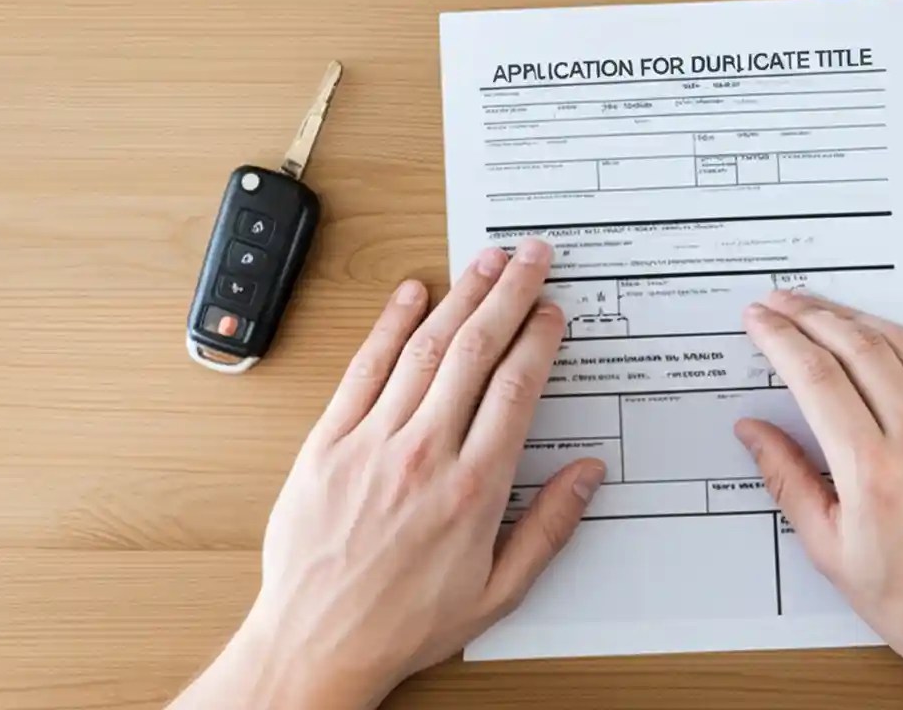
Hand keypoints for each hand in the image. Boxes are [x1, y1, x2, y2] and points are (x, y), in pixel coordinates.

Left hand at [170, 239, 604, 709]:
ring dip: (459, 297)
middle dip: (510, 296)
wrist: (316, 643)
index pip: (516, 390)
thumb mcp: (497, 593)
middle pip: (476, 352)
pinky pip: (363, 370)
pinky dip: (389, 326)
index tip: (552, 313)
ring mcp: (370, 443)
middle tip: (531, 259)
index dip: (539, 340)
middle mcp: (423, 455)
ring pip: (424, 350)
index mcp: (472, 491)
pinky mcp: (327, 443)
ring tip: (485, 261)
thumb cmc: (403, 623)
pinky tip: (411, 295)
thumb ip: (549, 529)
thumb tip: (586, 476)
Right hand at [735, 291, 902, 709]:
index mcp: (874, 472)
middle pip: (859, 346)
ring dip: (862, 320)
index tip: (760, 319)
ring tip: (832, 313)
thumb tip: (754, 431)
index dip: (780, 337)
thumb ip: (787, 479)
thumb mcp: (830, 549)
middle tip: (785, 301)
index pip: (816, 376)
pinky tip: (897, 348)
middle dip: (812, 313)